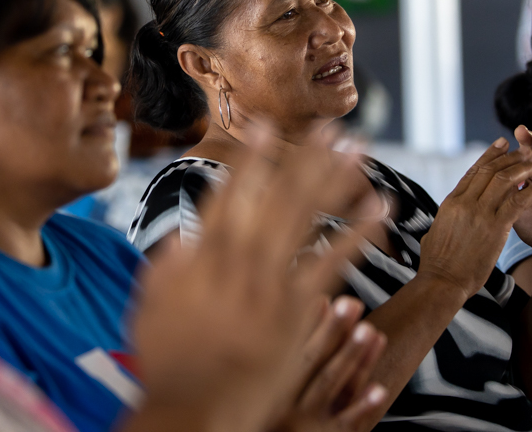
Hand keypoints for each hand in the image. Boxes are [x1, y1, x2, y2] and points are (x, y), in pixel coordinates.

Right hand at [129, 129, 378, 431]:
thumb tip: (184, 234)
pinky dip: (358, 231)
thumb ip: (168, 264)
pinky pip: (334, 261)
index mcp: (204, 254)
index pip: (231, 193)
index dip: (252, 159)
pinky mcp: (296, 308)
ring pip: (308, 217)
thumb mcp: (151, 305)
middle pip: (278, 196)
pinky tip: (379, 207)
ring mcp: (271, 282)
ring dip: (336, 179)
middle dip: (306, 158)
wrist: (194, 408)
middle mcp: (240, 259)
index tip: (267, 129)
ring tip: (359, 151)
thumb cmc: (170, 362)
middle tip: (331, 128)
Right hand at [272, 297, 387, 431]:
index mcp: (272, 385)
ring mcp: (308, 422)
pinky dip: (363, 406)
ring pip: (331, 385)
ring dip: (351, 358)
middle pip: (311, 361)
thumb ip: (292, 348)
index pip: (289, 349)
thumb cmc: (282, 414)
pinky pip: (347, 421)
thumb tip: (319, 303)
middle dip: (333, 331)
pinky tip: (378, 389)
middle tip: (351, 304)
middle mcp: (286, 403)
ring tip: (369, 332)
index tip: (323, 297)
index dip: (307, 323)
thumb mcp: (274, 386)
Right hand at [418, 138, 531, 298]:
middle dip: (510, 157)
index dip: (489, 156)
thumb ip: (446, 219)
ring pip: (504, 181)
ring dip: (523, 168)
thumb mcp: (436, 232)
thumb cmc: (437, 263)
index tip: (502, 144)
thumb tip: (446, 217)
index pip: (473, 172)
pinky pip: (517, 203)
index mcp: (451, 202)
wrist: (442, 282)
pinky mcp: (494, 228)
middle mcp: (465, 202)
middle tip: (525, 148)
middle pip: (490, 171)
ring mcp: (479, 214)